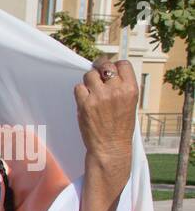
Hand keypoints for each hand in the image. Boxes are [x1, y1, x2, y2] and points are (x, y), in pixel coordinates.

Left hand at [75, 57, 136, 199]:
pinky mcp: (85, 104)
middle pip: (104, 65)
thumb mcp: (130, 103)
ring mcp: (100, 96)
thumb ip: (122, 86)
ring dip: (88, 81)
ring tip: (92, 92)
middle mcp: (116, 90)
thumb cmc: (120, 126)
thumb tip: (109, 71)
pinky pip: (78, 88)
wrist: (110, 147)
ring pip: (89, 75)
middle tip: (96, 76)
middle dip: (99, 69)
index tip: (109, 70)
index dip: (114, 65)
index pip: (123, 63)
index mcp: (131, 89)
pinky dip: (80, 92)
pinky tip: (85, 101)